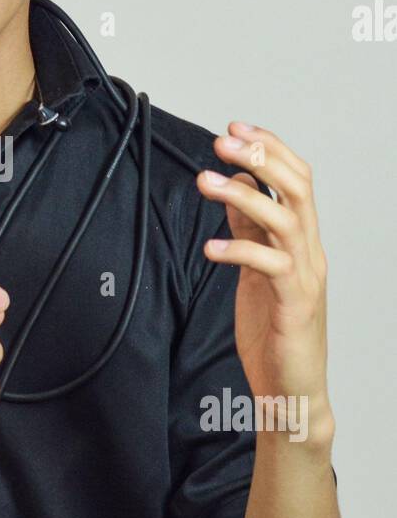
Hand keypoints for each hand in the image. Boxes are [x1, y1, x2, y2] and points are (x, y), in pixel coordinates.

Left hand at [196, 121, 333, 445]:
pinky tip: (210, 247)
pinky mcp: (294, 305)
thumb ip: (249, 229)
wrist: (290, 390)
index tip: (235, 127)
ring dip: (244, 194)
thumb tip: (235, 183)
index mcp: (303, 241)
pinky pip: (271, 266)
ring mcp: (306, 277)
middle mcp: (310, 252)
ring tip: (205, 180)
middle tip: (222, 140)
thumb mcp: (255, 270)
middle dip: (262, 156)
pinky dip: (240, 250)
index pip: (297, 180)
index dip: (269, 148)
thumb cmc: (273, 331)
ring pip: (285, 219)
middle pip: (298, 188)